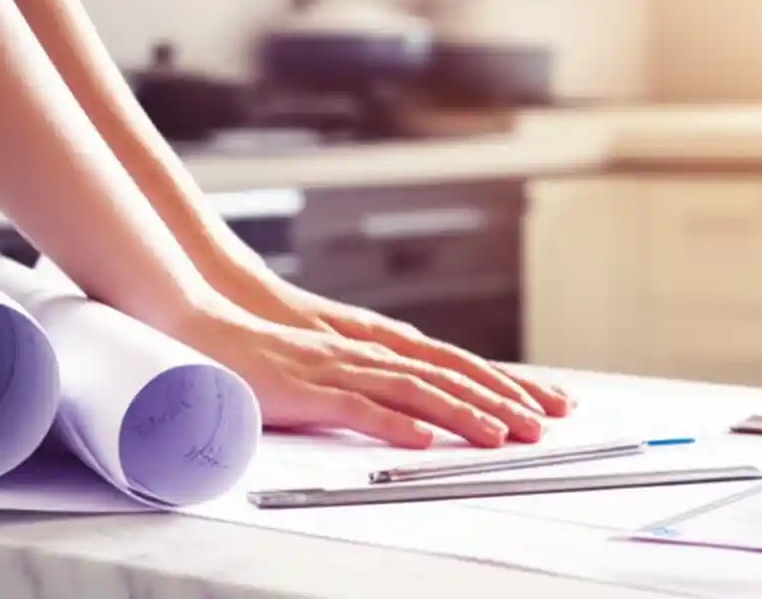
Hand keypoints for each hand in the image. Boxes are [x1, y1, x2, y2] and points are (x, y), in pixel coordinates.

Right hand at [206, 262, 573, 417]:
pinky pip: (360, 407)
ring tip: (502, 435)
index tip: (549, 402)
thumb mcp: (345, 357)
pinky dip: (394, 422)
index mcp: (387, 345)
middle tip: (546, 423)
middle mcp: (376, 352)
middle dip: (504, 400)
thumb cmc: (277, 345)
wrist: (213, 322)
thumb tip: (428, 399)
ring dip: (464, 413)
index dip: (508, 383)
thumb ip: (386, 373)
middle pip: (453, 375)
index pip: (462, 365)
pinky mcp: (310, 389)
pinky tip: (422, 439)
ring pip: (419, 390)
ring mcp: (345, 368)